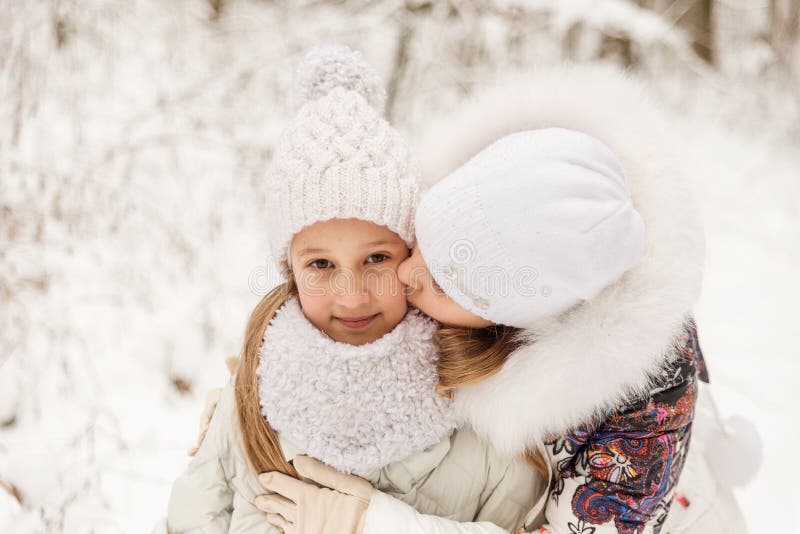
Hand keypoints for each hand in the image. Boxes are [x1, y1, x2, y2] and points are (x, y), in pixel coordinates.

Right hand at [187, 355, 238, 455]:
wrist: (257, 409)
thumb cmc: (248, 391)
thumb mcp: (244, 382)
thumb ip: (236, 371)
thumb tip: (228, 357)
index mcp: (218, 394)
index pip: (213, 399)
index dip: (212, 406)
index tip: (214, 414)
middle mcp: (213, 408)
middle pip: (206, 417)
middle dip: (205, 426)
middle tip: (205, 434)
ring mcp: (214, 422)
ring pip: (204, 430)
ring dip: (199, 439)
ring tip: (194, 450)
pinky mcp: (216, 433)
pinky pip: (206, 440)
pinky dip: (198, 446)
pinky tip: (190, 453)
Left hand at [255, 455, 372, 533]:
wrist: (370, 533)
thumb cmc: (360, 509)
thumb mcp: (349, 484)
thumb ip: (322, 471)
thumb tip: (298, 460)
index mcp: (308, 497)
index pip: (283, 484)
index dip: (272, 479)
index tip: (264, 477)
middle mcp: (300, 515)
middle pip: (278, 504)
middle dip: (268, 500)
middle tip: (259, 499)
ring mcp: (302, 531)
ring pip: (282, 521)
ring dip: (273, 515)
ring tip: (268, 512)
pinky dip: (282, 529)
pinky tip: (283, 527)